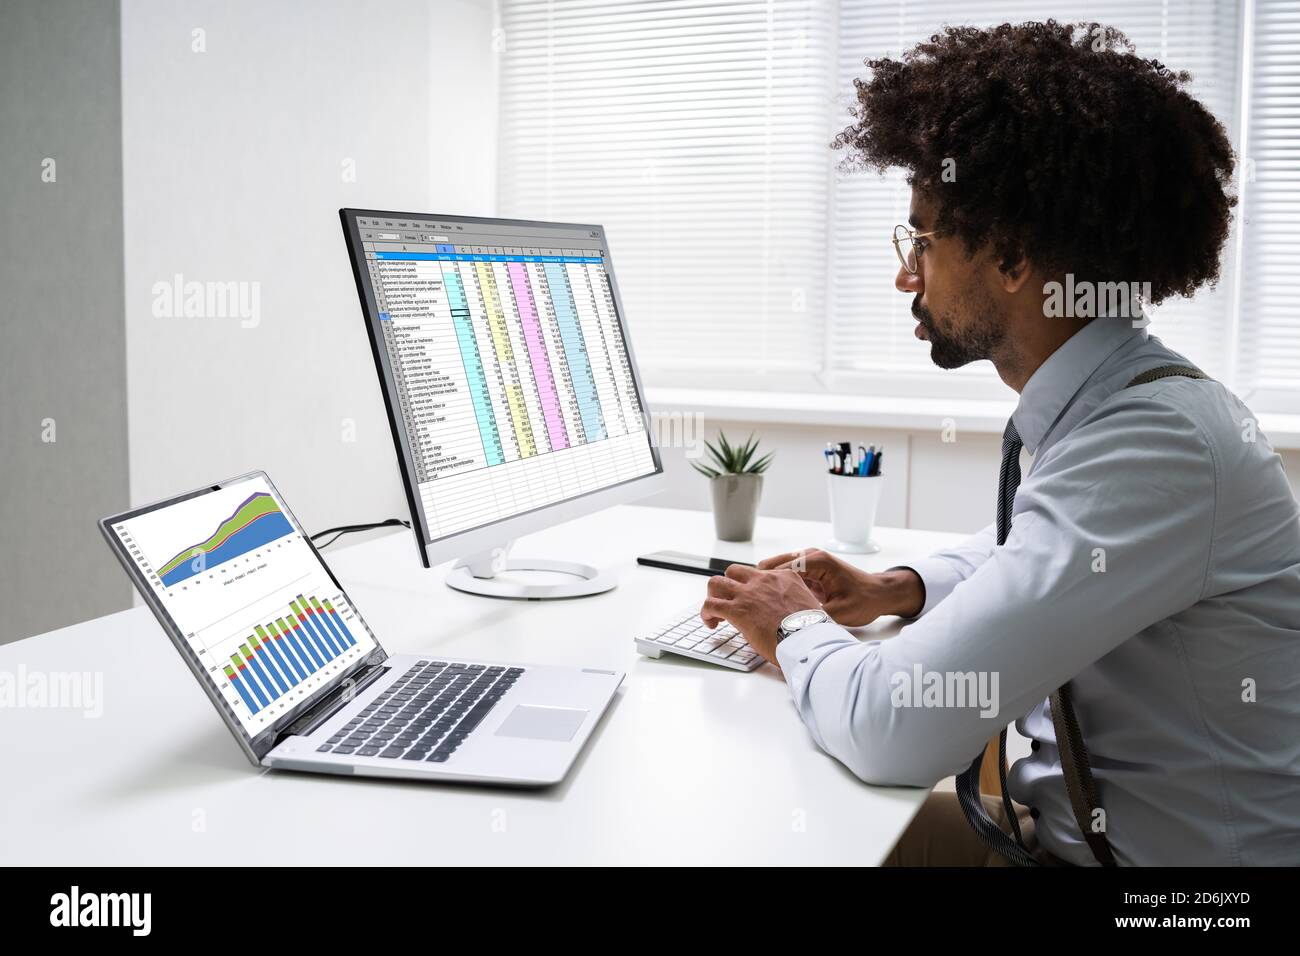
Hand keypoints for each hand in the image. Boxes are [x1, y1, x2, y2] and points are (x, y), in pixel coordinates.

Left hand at [699, 564, 823, 665]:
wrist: (809, 639)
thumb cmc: (812, 630)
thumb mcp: (808, 604)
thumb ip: (793, 602)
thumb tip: (787, 614)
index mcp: (784, 577)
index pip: (758, 574)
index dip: (750, 588)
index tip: (751, 601)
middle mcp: (764, 580)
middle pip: (734, 572)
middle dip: (728, 586)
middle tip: (729, 603)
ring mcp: (749, 593)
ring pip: (716, 582)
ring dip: (713, 596)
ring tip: (716, 612)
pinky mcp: (737, 610)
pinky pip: (710, 604)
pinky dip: (706, 613)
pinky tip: (710, 623)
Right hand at [756, 548, 923, 625]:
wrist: (879, 594)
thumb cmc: (864, 600)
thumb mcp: (840, 612)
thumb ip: (814, 617)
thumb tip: (791, 628)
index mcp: (816, 561)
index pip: (778, 568)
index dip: (760, 583)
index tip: (747, 597)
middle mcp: (809, 556)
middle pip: (771, 566)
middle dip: (757, 583)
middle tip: (744, 602)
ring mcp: (807, 562)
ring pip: (774, 570)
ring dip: (764, 585)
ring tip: (751, 603)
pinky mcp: (808, 571)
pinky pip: (783, 575)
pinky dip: (773, 587)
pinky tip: (766, 603)